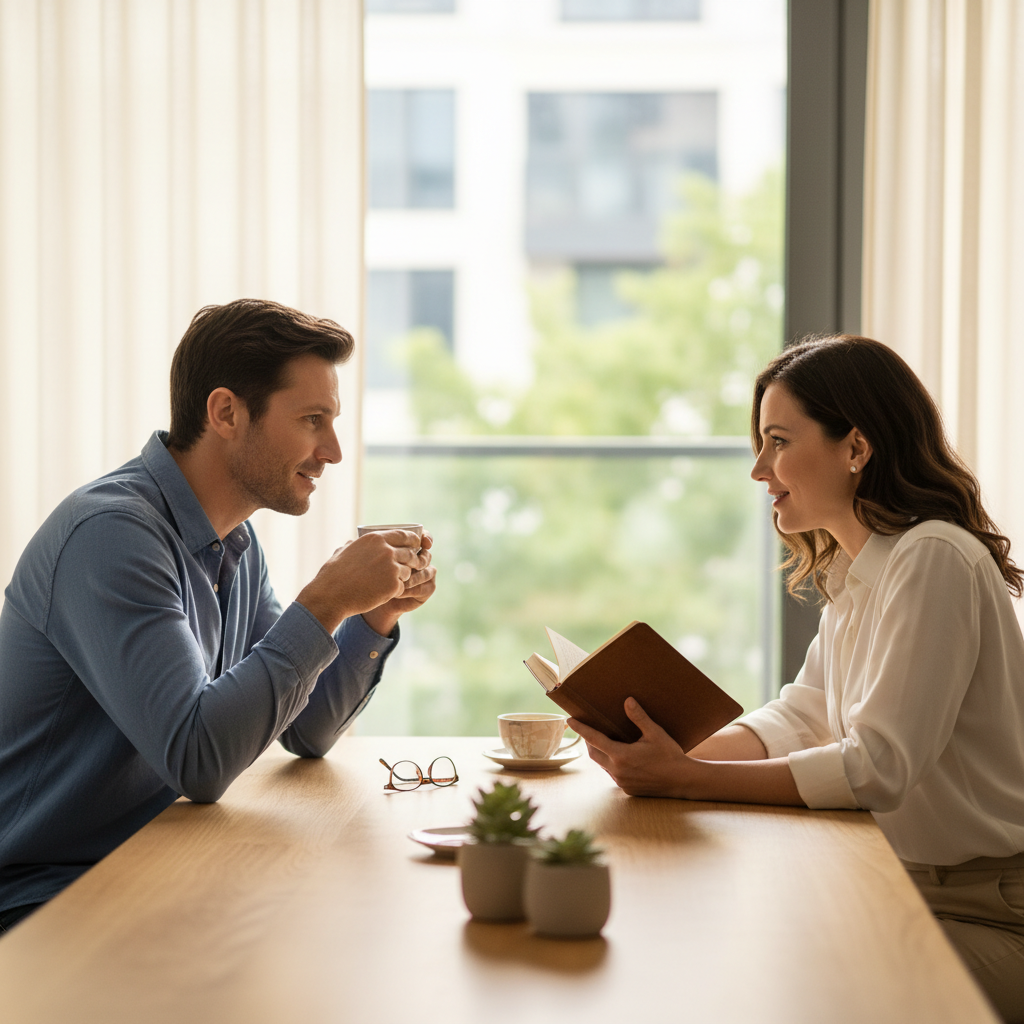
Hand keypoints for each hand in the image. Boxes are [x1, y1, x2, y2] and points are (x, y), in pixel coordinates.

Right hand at [296, 529, 433, 633]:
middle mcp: (387, 550)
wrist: (331, 595)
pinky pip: (402, 587)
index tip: (416, 546)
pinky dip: (395, 591)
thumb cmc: (333, 574)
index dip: (413, 541)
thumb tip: (354, 541)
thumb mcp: (343, 552)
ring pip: (408, 572)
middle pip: (410, 554)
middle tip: (408, 568)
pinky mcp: (393, 585)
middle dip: (411, 561)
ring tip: (385, 583)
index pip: (405, 535)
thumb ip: (354, 545)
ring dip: (401, 578)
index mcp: (376, 539)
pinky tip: (382, 593)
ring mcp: (392, 567)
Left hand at [573, 698, 804, 805]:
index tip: (569, 720)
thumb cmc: (670, 755)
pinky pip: (613, 774)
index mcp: (621, 756)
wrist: (683, 781)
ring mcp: (622, 782)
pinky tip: (618, 756)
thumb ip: (639, 717)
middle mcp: (617, 771)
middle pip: (594, 753)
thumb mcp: (655, 733)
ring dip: (600, 752)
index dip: (581, 729)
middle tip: (586, 728)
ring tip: (602, 740)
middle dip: (589, 741)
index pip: (594, 739)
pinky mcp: (628, 789)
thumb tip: (627, 700)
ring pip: (603, 765)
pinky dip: (611, 763)